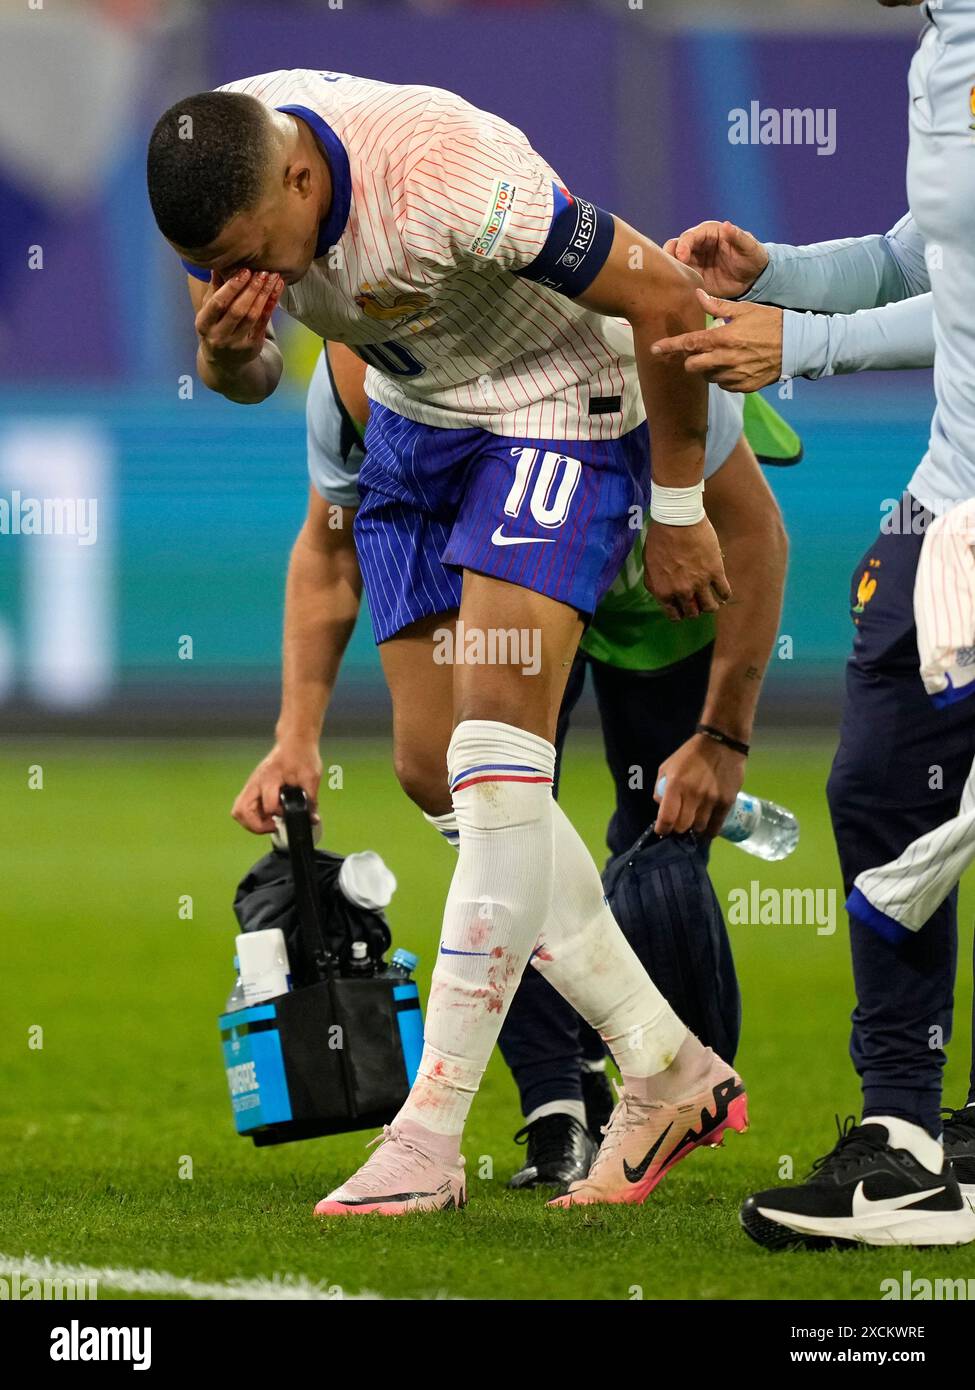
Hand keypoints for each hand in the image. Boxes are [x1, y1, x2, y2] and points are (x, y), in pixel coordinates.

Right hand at [195, 269, 283, 370]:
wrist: (223, 362)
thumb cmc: (215, 328)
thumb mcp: (208, 311)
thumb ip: (214, 289)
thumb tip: (218, 264)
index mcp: (204, 324)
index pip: (218, 303)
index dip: (232, 287)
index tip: (244, 271)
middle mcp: (218, 336)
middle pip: (238, 310)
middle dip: (251, 289)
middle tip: (263, 272)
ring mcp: (236, 344)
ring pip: (253, 316)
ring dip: (264, 295)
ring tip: (272, 277)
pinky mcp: (252, 347)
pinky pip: (263, 322)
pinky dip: (270, 304)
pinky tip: (276, 290)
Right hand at [232, 737, 321, 833]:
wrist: (295, 742)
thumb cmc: (302, 756)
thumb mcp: (311, 777)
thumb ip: (311, 800)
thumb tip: (312, 819)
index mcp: (270, 778)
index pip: (268, 806)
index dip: (278, 815)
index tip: (288, 815)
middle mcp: (256, 783)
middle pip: (241, 811)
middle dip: (256, 826)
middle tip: (273, 826)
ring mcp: (252, 785)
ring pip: (238, 811)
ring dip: (250, 823)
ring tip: (268, 823)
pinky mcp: (253, 787)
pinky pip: (243, 807)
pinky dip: (251, 816)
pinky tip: (267, 816)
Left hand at [644, 514, 730, 620]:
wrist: (677, 520)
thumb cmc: (659, 538)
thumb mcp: (649, 565)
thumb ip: (655, 583)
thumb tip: (663, 596)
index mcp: (663, 591)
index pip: (674, 615)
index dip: (680, 614)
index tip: (684, 610)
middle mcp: (681, 591)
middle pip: (693, 612)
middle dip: (695, 610)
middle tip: (698, 603)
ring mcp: (700, 583)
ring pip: (710, 607)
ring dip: (711, 606)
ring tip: (713, 601)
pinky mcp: (715, 572)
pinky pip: (724, 592)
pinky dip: (724, 595)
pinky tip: (723, 592)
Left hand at [651, 290, 783, 390]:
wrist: (797, 345)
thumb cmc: (771, 322)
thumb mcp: (745, 309)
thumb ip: (718, 306)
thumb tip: (698, 294)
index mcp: (723, 337)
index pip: (689, 343)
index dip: (669, 347)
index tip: (654, 349)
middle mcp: (725, 359)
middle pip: (693, 366)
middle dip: (691, 360)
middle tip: (700, 352)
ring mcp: (735, 375)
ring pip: (708, 376)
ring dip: (709, 368)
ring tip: (723, 356)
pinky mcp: (744, 386)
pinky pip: (724, 384)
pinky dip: (724, 377)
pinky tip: (735, 365)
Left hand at [654, 734, 746, 837]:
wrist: (722, 743)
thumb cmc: (691, 754)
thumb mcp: (668, 765)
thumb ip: (660, 787)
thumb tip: (660, 806)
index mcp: (675, 785)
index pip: (666, 818)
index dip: (662, 829)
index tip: (662, 830)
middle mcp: (693, 794)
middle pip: (682, 826)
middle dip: (677, 827)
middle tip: (679, 822)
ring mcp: (711, 799)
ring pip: (699, 828)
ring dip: (694, 827)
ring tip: (694, 821)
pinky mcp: (726, 802)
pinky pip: (716, 826)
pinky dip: (709, 831)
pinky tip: (707, 828)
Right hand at [663, 220, 768, 298]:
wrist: (754, 279)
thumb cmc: (752, 257)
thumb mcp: (749, 247)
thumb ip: (738, 237)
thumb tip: (726, 225)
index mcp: (708, 233)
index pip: (689, 236)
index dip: (683, 245)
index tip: (682, 257)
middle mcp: (697, 245)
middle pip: (674, 247)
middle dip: (669, 256)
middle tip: (670, 269)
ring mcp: (693, 262)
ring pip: (673, 262)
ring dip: (669, 269)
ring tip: (669, 280)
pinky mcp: (693, 277)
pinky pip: (680, 278)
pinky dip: (675, 282)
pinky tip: (675, 290)